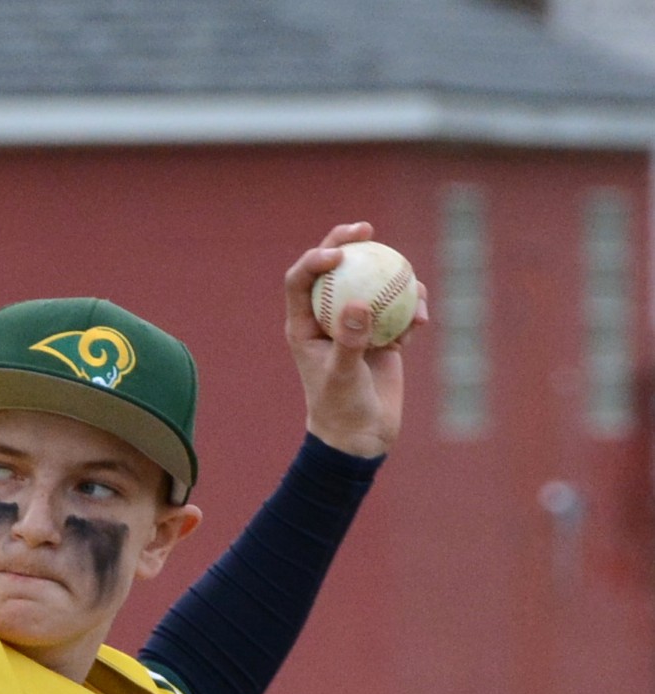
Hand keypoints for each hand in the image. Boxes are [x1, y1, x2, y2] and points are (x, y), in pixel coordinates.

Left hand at [285, 222, 428, 460]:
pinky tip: (421, 324)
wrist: (362, 436)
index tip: (340, 254)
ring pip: (372, 282)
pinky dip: (412, 310)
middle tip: (368, 229)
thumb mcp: (343, 377)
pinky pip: (399, 306)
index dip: (315, 258)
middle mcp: (328, 317)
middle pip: (334, 268)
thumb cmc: (342, 409)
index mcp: (304, 325)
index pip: (301, 280)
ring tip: (414, 293)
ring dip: (395, 279)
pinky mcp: (382, 331)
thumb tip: (358, 303)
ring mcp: (356, 322)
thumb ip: (349, 341)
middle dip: (348, 242)